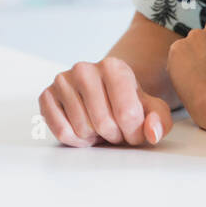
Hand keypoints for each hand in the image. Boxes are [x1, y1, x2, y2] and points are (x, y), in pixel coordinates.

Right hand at [38, 56, 173, 146]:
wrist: (102, 95)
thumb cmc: (127, 104)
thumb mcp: (152, 110)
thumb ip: (159, 121)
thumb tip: (151, 132)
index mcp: (113, 67)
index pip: (128, 113)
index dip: (134, 132)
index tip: (134, 130)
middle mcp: (84, 69)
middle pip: (103, 123)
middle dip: (113, 136)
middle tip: (115, 129)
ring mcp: (62, 80)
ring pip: (82, 129)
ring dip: (94, 138)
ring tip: (99, 126)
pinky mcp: (46, 96)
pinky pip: (61, 131)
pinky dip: (75, 140)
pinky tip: (82, 129)